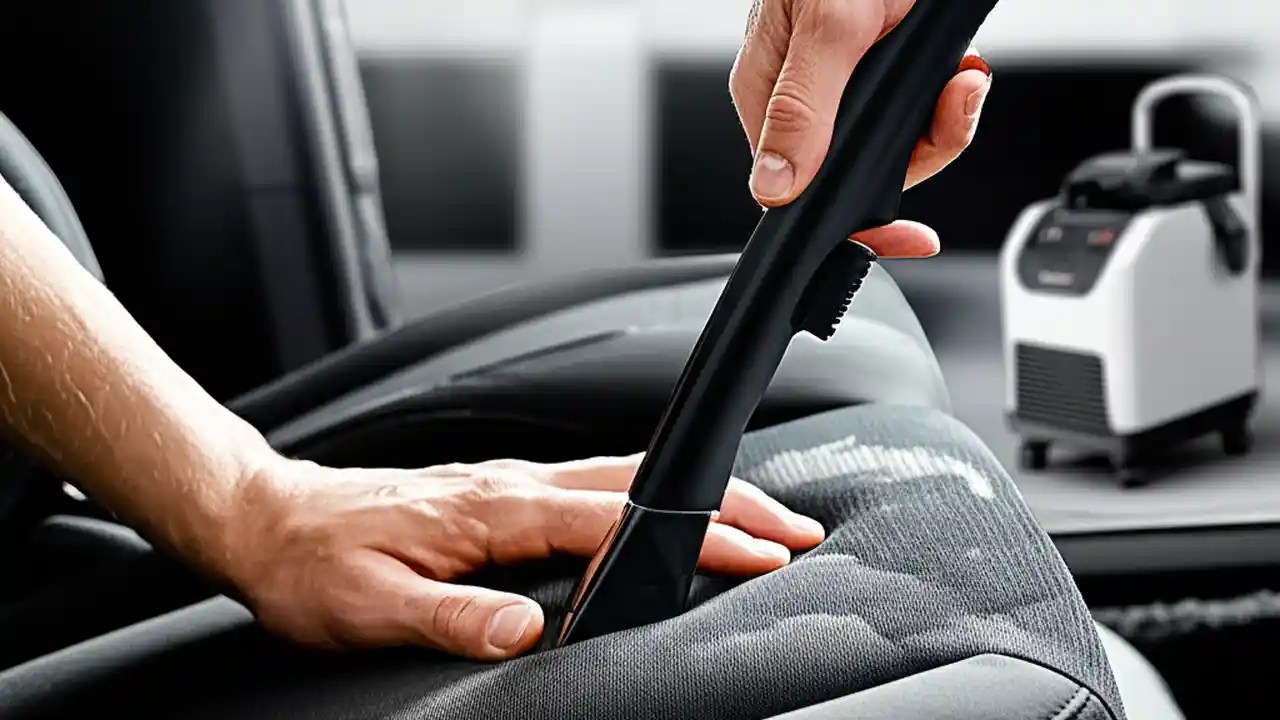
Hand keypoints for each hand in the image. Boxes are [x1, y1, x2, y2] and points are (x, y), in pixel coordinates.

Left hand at [222, 454, 824, 659]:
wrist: (268, 518)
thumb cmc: (316, 563)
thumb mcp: (371, 607)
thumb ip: (454, 616)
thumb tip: (529, 633)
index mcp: (495, 507)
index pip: (616, 521)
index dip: (694, 535)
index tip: (757, 552)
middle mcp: (514, 484)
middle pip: (642, 482)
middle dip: (727, 501)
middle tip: (794, 528)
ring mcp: (510, 483)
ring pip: (625, 477)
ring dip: (698, 495)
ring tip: (757, 517)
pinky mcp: (501, 492)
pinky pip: (596, 484)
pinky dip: (654, 493)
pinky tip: (667, 513)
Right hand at [730, 0, 991, 257]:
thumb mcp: (833, 27)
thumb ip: (802, 109)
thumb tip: (774, 186)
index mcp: (771, 94)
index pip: (801, 187)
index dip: (858, 217)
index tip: (908, 237)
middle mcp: (804, 95)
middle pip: (863, 167)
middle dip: (924, 147)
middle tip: (951, 106)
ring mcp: (844, 79)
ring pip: (899, 141)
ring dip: (945, 117)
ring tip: (962, 78)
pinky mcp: (882, 64)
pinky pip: (918, 107)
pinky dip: (951, 94)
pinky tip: (961, 68)